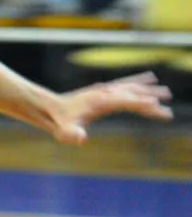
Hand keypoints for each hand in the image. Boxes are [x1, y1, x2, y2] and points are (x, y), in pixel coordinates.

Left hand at [47, 72, 172, 144]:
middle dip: (151, 100)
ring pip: (131, 88)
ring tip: (165, 92)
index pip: (126, 102)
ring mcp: (104, 90)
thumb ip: (72, 134)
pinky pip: (124, 84)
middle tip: (167, 110)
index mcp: (100, 102)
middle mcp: (104, 93)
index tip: (157, 106)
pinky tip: (149, 78)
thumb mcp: (65, 131)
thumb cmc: (59, 122)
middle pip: (132, 94)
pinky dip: (138, 81)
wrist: (50, 108)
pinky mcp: (103, 91)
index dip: (141, 104)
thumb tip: (81, 138)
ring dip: (148, 90)